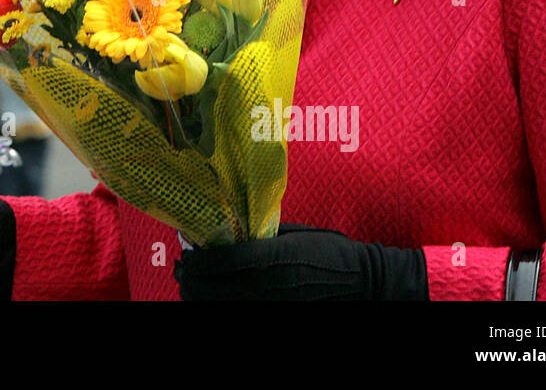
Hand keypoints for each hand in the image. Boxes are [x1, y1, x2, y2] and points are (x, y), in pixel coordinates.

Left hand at [174, 224, 428, 300]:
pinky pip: (243, 314)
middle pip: (217, 289)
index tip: (187, 254)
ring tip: (192, 288)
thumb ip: (260, 234)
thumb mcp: (294, 233)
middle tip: (182, 272)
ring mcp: (275, 304)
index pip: (224, 262)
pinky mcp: (280, 314)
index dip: (199, 261)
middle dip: (192, 282)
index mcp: (274, 256)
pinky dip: (224, 306)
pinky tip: (216, 299)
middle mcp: (271, 284)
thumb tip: (228, 232)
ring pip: (226, 305)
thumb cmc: (330, 249)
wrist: (363, 281)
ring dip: (203, 297)